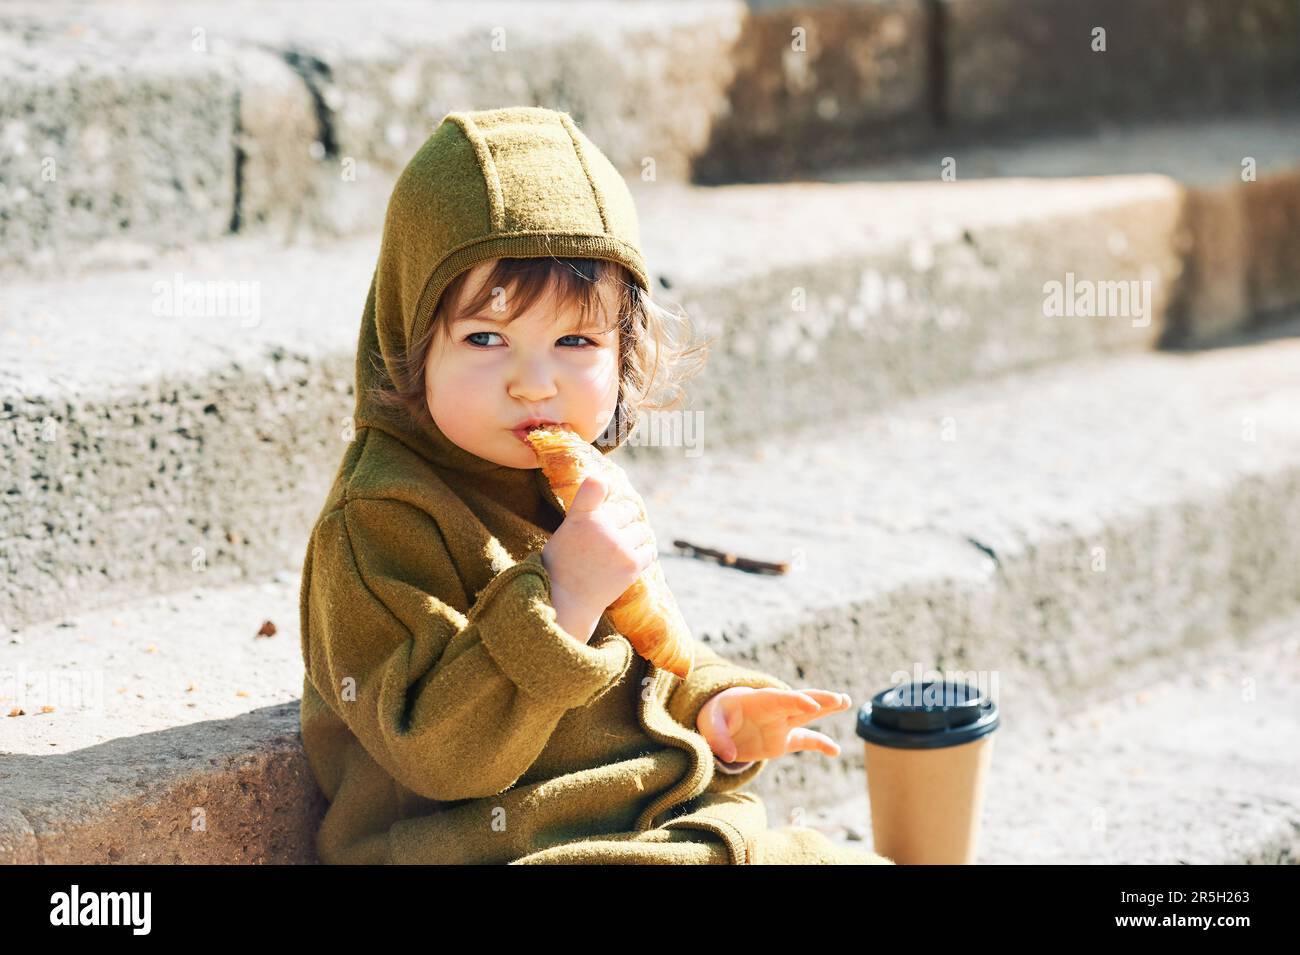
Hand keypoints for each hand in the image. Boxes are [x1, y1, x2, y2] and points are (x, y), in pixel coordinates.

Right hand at [541, 473, 656, 641]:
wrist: (566, 600)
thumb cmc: (563, 564)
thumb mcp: (567, 529)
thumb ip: (586, 507)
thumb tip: (606, 482)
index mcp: (581, 516)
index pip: (598, 484)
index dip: (607, 487)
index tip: (609, 489)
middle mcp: (602, 527)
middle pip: (628, 510)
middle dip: (625, 519)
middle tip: (614, 534)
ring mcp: (619, 546)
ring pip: (642, 530)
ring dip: (636, 537)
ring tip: (621, 549)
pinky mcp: (632, 565)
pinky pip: (650, 550)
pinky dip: (644, 553)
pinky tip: (632, 558)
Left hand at [696, 687, 852, 762]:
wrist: (719, 722)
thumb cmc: (715, 717)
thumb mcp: (709, 723)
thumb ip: (718, 737)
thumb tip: (729, 756)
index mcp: (758, 700)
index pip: (780, 699)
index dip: (796, 701)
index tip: (813, 706)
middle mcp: (774, 710)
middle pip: (800, 702)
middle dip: (819, 699)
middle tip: (840, 699)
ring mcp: (781, 724)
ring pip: (808, 716)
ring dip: (826, 708)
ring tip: (846, 701)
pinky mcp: (783, 740)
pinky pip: (805, 741)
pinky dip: (820, 745)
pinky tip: (835, 751)